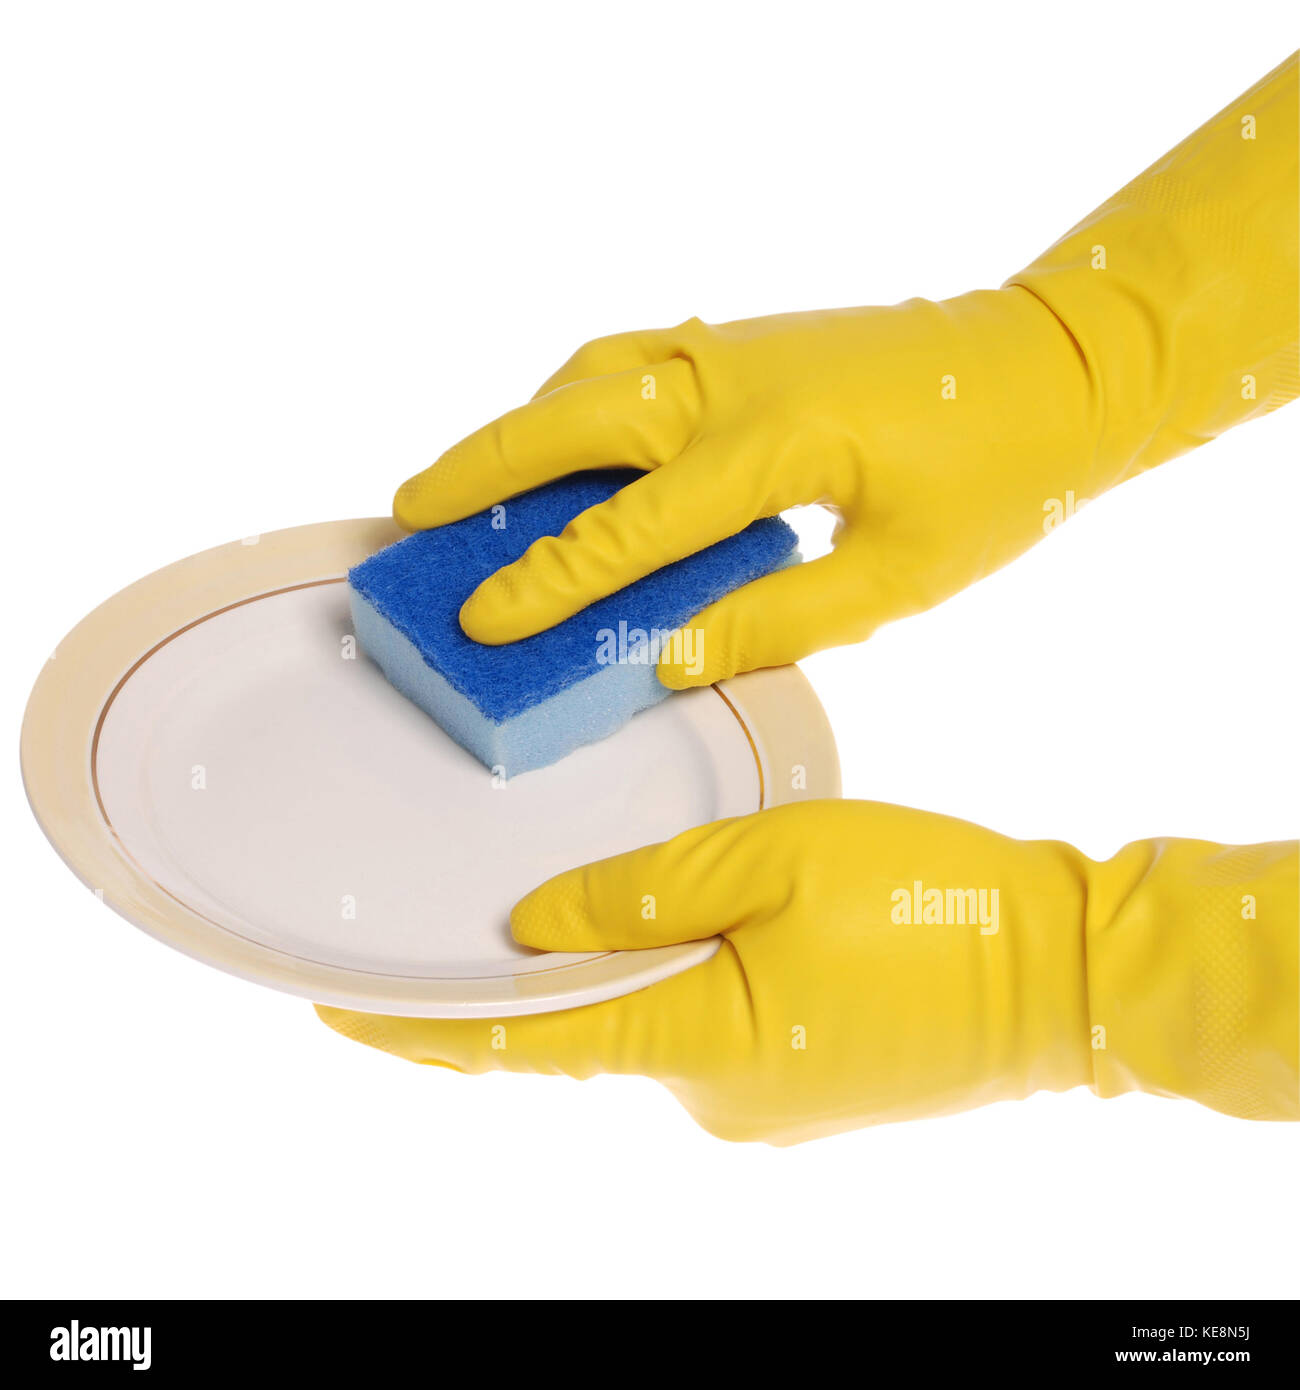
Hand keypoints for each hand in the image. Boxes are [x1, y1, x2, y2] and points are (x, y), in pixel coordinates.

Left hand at [316, 800, 1297, 1142]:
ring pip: (655, 1021)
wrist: (1072, 973)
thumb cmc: (936, 903)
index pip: (524, 1042)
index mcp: (700, 1039)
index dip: (421, 1028)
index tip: (337, 1010)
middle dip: (537, 977)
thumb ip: (647, 891)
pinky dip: (685, 979)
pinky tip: (715, 925)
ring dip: (628, 967)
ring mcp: (764, 1102)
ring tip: (643, 892)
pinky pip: (709, 1026)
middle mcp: (717, 1094)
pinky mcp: (801, 1087)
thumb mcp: (782, 859)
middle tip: (498, 903)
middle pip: (588, 1028)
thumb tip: (539, 922)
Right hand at [393, 291, 1095, 686]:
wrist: (1053, 365)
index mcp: (774, 448)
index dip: (548, 584)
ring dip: (519, 425)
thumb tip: (666, 662)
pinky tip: (560, 433)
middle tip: (410, 509)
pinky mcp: (748, 338)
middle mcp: (736, 380)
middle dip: (481, 466)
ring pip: (594, 375)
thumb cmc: (994, 476)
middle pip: (573, 420)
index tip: (480, 618)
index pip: (628, 531)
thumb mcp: (895, 580)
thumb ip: (774, 620)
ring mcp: (737, 345)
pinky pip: (634, 358)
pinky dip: (576, 395)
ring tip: (464, 476)